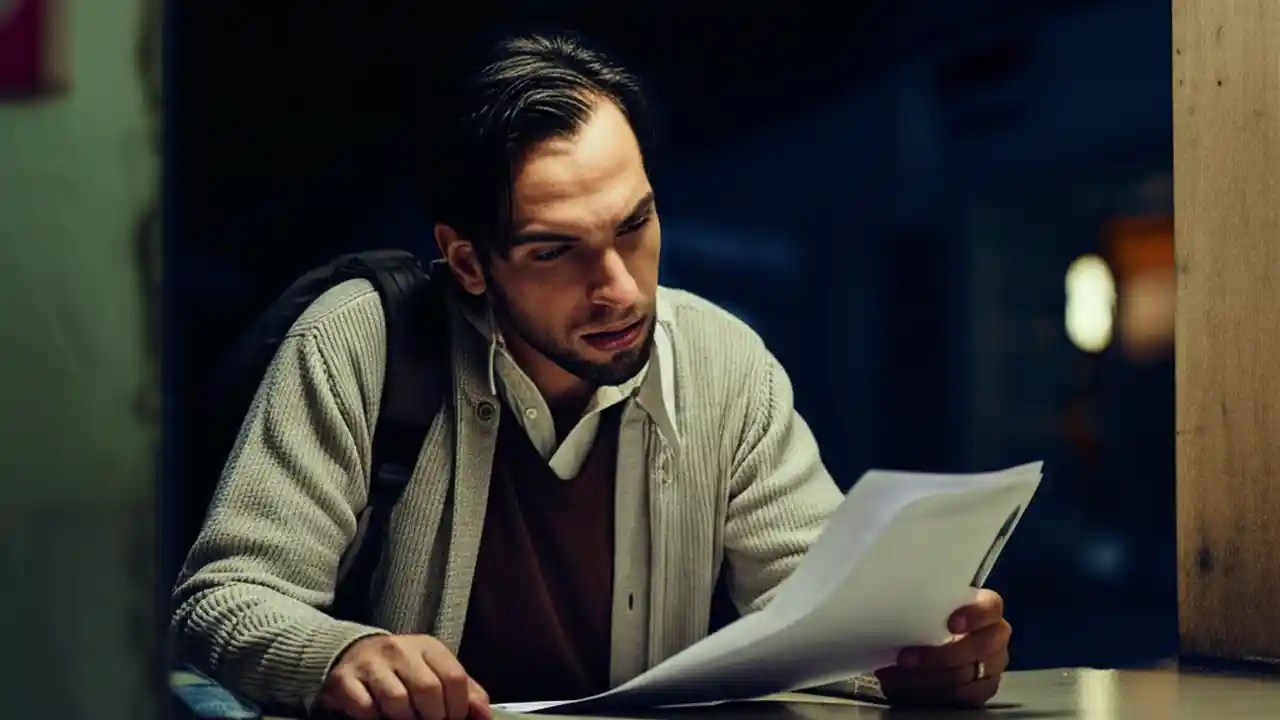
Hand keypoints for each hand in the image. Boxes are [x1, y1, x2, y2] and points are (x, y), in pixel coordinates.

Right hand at [318, 634, 490, 719]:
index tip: (453, 719)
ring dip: (404, 719)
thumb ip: (464, 691)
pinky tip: (378, 714)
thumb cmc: (402, 669)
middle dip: (433, 716)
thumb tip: (485, 715)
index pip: (454, 677)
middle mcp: (399, 649)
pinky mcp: (345, 680)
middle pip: (428, 690)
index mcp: (427, 646)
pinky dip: (375, 718)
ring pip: (398, 702)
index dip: (458, 708)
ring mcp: (371, 664)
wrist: (350, 654)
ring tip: (404, 717)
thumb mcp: (435, 670)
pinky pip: (367, 709)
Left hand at [874, 589, 1009, 707]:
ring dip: (925, 677)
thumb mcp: (931, 606)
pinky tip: (903, 685)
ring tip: (895, 673)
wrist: (937, 643)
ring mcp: (991, 668)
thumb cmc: (933, 617)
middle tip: (905, 657)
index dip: (974, 616)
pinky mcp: (980, 691)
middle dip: (939, 655)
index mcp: (988, 609)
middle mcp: (995, 639)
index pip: (991, 608)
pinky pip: (956, 697)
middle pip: (978, 648)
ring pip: (963, 676)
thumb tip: (895, 605)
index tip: (951, 623)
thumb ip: (926, 605)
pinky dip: (927, 693)